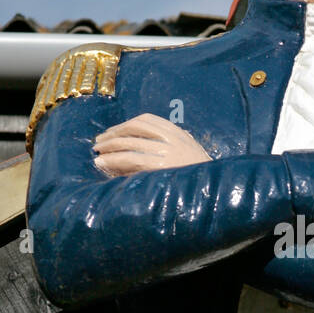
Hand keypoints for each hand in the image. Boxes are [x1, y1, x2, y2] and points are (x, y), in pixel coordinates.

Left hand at [93, 113, 211, 175]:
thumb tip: (148, 147)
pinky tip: (102, 162)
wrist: (217, 192)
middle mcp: (173, 139)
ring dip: (109, 147)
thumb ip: (174, 148)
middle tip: (99, 142)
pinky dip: (113, 159)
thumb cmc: (202, 179)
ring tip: (97, 153)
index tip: (114, 131)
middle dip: (113, 134)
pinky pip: (131, 158)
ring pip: (129, 143)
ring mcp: (167, 152)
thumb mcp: (191, 156)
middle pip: (135, 128)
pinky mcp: (161, 166)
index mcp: (179, 134)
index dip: (126, 124)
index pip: (147, 121)